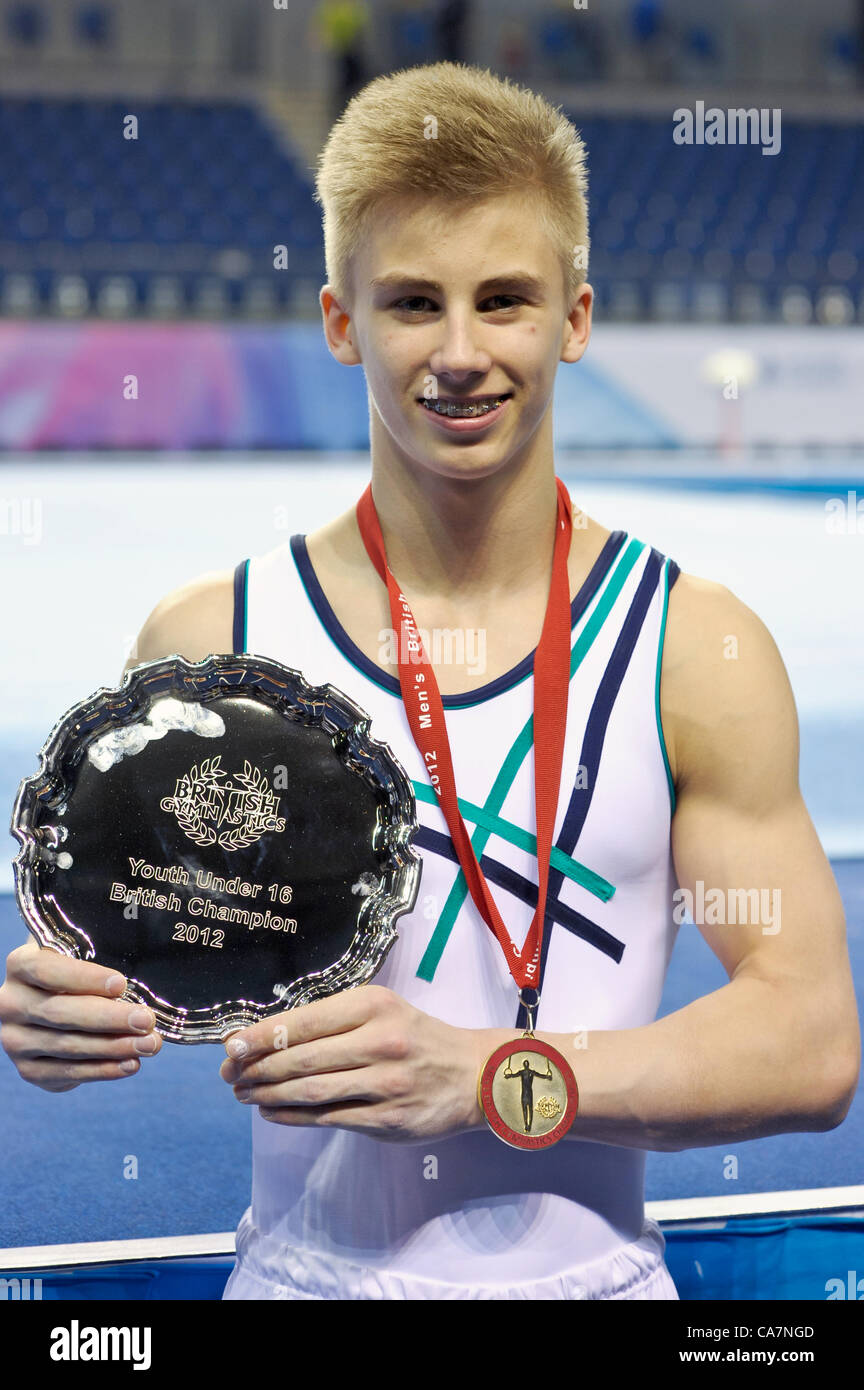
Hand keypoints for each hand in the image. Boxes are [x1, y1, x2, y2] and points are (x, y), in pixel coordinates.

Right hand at [0, 940, 163, 1091]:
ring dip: (114, 1048)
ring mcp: (16, 1040)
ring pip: (67, 1047)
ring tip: (149, 1044)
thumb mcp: (78, 953)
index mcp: (20, 966)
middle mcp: (10, 1003)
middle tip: (146, 1020)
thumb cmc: (74, 973)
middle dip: (109, 1019)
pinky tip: (130, 1064)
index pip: (47, 971)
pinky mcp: (29, 1069)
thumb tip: (144, 957)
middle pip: (61, 1013)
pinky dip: (103, 1070)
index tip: (121, 985)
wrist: (48, 1004)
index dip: (84, 979)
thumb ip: (96, 950)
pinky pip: (68, 1072)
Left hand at [219, 984, 508, 1142]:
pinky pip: (329, 1118)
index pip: (303, 1021)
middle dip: (256, 1068)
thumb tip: (266, 1037)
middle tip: (229, 1075)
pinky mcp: (389, 1119)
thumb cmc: (415, 1038)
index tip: (231, 1047)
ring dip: (268, 1095)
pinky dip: (294, 1116)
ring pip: (311, 1090)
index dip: (261, 1036)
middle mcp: (380, 1040)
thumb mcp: (381, 1012)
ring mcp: (386, 1082)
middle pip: (301, 1058)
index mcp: (373, 1005)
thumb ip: (331, 1022)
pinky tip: (273, 1113)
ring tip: (244, 1094)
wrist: (473, 1074)